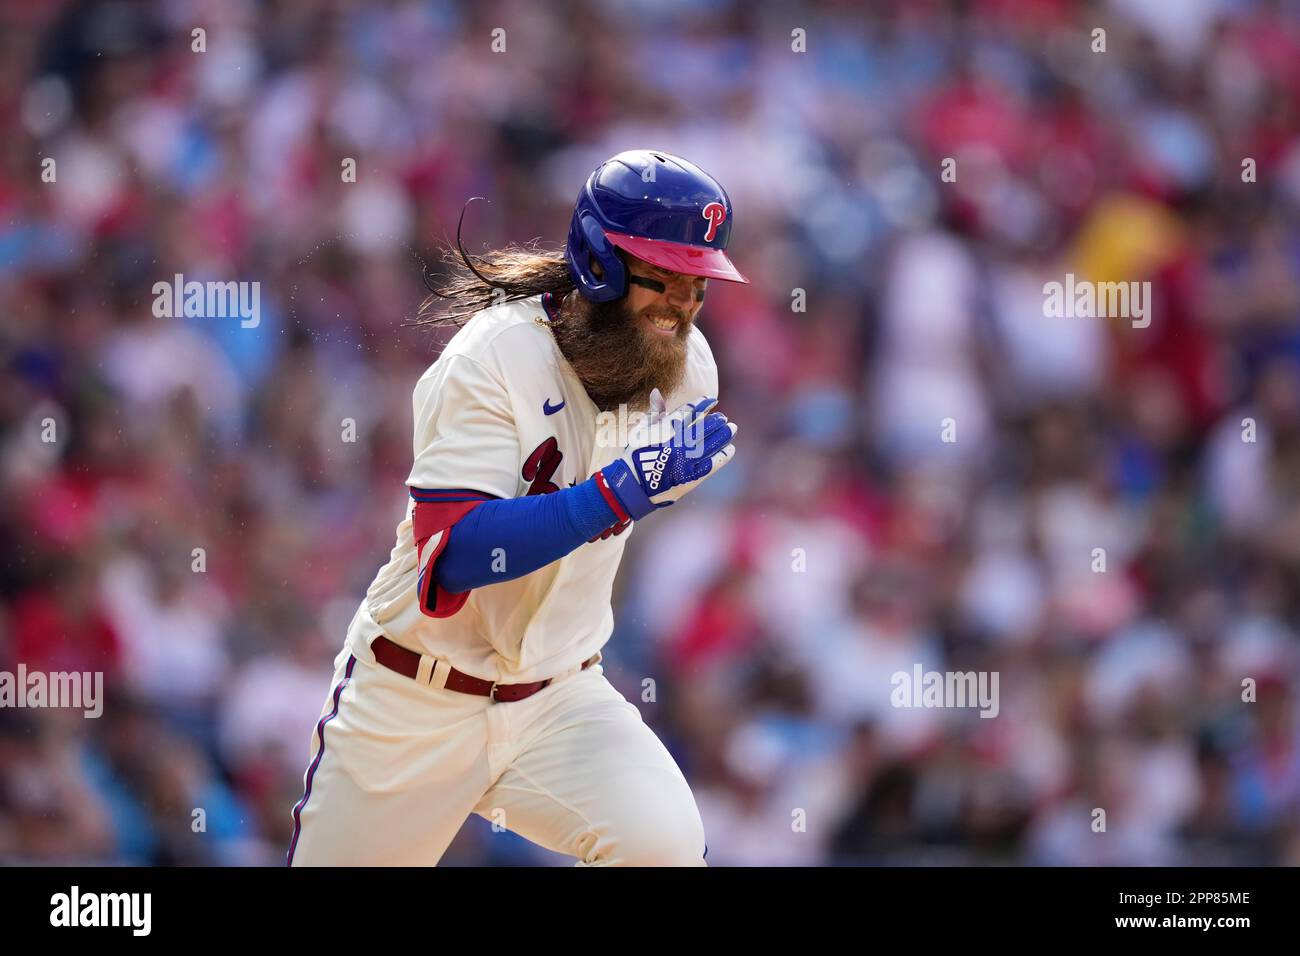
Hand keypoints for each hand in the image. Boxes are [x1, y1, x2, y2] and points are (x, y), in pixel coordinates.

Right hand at [599, 390, 737, 520]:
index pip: (690, 412)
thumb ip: (655, 412)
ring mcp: (687, 459)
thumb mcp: (642, 430)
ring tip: (731, 428)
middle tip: (723, 418)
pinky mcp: (692, 476)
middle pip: (705, 426)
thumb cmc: (636, 455)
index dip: (703, 404)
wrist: (634, 485)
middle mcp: (679, 443)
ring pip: (712, 443)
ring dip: (724, 434)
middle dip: (716, 420)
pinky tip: (730, 448)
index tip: (712, 400)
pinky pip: (713, 463)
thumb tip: (657, 391)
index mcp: (667, 430)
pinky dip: (723, 455)